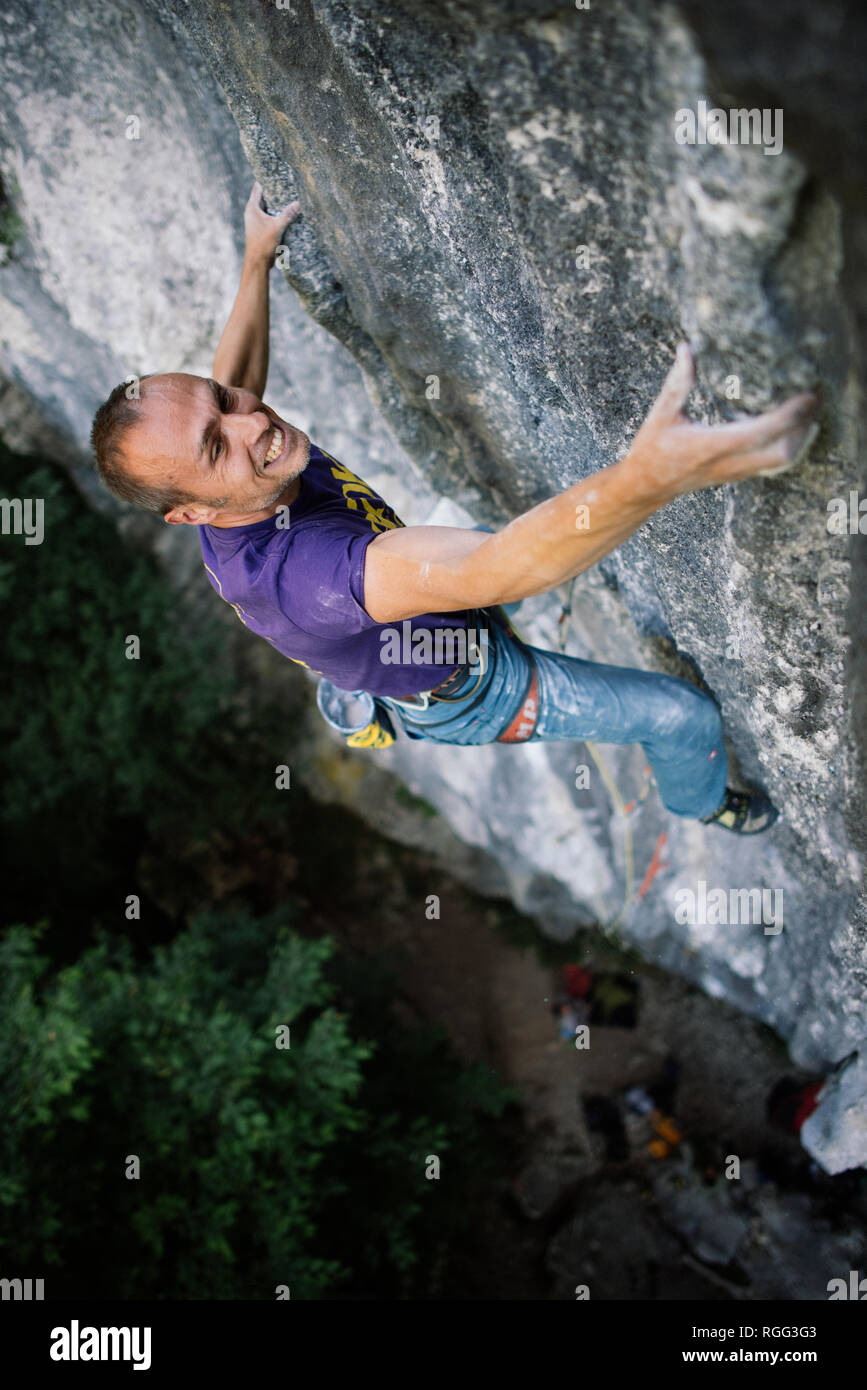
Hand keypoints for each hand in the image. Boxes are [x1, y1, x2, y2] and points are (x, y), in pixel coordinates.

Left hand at [243, 181, 300, 266]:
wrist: (257, 262)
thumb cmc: (263, 244)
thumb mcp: (277, 227)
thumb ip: (288, 214)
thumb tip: (299, 203)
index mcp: (252, 208)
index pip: (258, 188)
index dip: (265, 180)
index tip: (274, 171)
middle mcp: (252, 212)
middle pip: (263, 196)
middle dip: (273, 191)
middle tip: (285, 182)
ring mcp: (255, 221)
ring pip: (266, 207)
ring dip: (275, 203)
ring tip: (288, 196)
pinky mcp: (260, 228)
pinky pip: (269, 216)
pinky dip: (275, 213)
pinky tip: (285, 213)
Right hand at [625, 343, 819, 500]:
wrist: (646, 487)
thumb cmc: (651, 450)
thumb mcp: (660, 414)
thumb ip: (677, 381)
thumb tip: (687, 348)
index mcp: (713, 445)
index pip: (763, 431)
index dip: (790, 414)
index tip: (806, 393)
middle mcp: (729, 463)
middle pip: (784, 453)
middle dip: (803, 428)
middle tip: (813, 401)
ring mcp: (735, 472)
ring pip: (783, 463)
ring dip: (800, 440)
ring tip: (808, 415)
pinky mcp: (737, 475)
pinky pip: (773, 467)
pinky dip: (789, 449)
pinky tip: (791, 431)